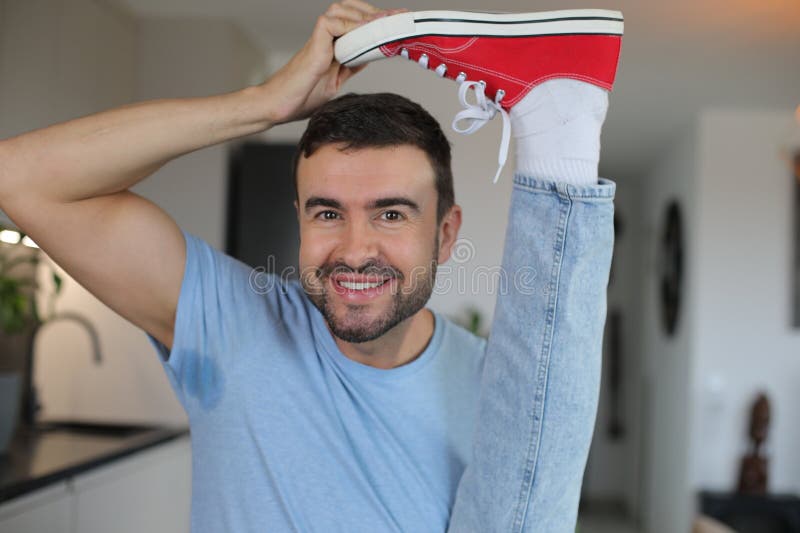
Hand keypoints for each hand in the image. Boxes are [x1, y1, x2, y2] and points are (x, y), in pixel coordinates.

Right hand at [261, 1, 405, 124]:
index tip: (398, 22)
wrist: (278, 108)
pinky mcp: (313, 45)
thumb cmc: (300, 98)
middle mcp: (325, 39)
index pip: (357, 24)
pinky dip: (349, 26)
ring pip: (341, 10)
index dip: (377, 21)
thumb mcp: (336, 82)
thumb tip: (369, 56)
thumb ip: (350, 67)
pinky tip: (365, 35)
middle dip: (375, 13)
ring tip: (383, 25)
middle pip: (351, 9)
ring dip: (364, 16)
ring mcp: (319, 40)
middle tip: (395, 19)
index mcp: (332, 46)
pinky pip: (331, 23)